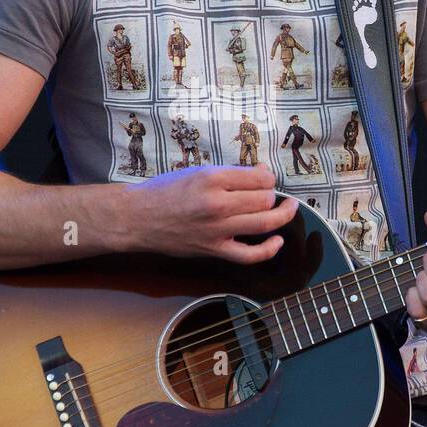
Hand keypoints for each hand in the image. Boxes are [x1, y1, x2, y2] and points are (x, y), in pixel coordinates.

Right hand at [127, 163, 298, 263]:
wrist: (138, 218)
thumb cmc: (165, 191)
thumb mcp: (196, 171)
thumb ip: (230, 174)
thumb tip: (261, 172)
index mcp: (212, 178)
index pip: (259, 177)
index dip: (268, 176)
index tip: (265, 177)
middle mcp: (217, 203)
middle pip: (265, 199)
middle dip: (273, 195)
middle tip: (268, 193)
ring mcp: (217, 229)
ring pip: (264, 223)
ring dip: (281, 216)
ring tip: (288, 210)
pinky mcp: (214, 249)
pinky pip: (250, 255)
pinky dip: (269, 249)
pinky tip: (277, 241)